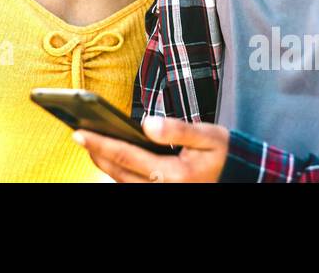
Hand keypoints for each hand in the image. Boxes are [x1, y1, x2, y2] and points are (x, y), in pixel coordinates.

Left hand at [75, 116, 228, 182]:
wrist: (241, 178)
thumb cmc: (224, 155)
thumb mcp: (209, 137)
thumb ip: (178, 130)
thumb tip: (148, 124)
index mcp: (173, 175)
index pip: (125, 156)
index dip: (100, 143)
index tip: (79, 132)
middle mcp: (163, 190)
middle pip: (117, 171)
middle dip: (96, 153)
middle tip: (77, 133)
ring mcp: (161, 195)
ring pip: (122, 181)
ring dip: (104, 163)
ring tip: (90, 143)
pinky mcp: (162, 194)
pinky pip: (132, 185)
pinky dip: (118, 170)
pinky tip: (111, 156)